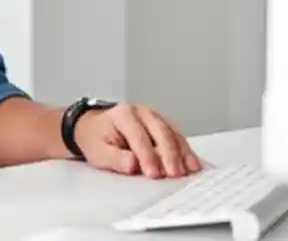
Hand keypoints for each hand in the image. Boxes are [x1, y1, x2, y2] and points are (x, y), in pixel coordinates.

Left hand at [75, 102, 203, 178]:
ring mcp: (154, 117)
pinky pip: (178, 137)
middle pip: (160, 131)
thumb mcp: (98, 151)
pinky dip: (186, 151)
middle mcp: (141, 112)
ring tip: (188, 171)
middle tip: (173, 174)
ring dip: (182, 153)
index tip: (153, 173)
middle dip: (169, 155)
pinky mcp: (163, 126)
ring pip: (172, 133)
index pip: (138, 135)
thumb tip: (133, 165)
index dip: (147, 156)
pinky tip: (192, 163)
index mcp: (123, 114)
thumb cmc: (97, 138)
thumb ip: (115, 158)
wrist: (95, 127)